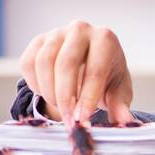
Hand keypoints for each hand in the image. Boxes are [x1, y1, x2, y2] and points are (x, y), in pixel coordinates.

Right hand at [17, 20, 133, 124]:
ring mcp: (56, 33)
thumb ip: (121, 108)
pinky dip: (34, 84)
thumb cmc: (107, 77)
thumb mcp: (119, 92)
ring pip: (44, 62)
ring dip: (49, 91)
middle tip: (68, 120)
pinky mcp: (38, 40)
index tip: (82, 120)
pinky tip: (48, 93)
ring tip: (60, 107)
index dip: (87, 98)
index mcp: (105, 39)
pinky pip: (28, 63)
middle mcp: (80, 30)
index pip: (95, 70)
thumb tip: (126, 124)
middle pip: (66, 63)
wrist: (89, 62)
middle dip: (65, 97)